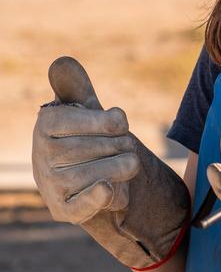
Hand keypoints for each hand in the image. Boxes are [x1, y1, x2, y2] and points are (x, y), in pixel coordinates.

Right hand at [32, 57, 138, 223]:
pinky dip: (103, 196)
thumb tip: (61, 62)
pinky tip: (110, 188)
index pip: (92, 120)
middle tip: (124, 146)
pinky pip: (87, 203)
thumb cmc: (83, 134)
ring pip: (106, 173)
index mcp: (47, 122)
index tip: (120, 124)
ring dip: (125, 168)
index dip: (114, 123)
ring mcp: (52, 184)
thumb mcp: (82, 108)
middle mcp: (43, 154)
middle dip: (123, 145)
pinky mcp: (63, 210)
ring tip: (125, 164)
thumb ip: (75, 86)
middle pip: (104, 147)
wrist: (78, 178)